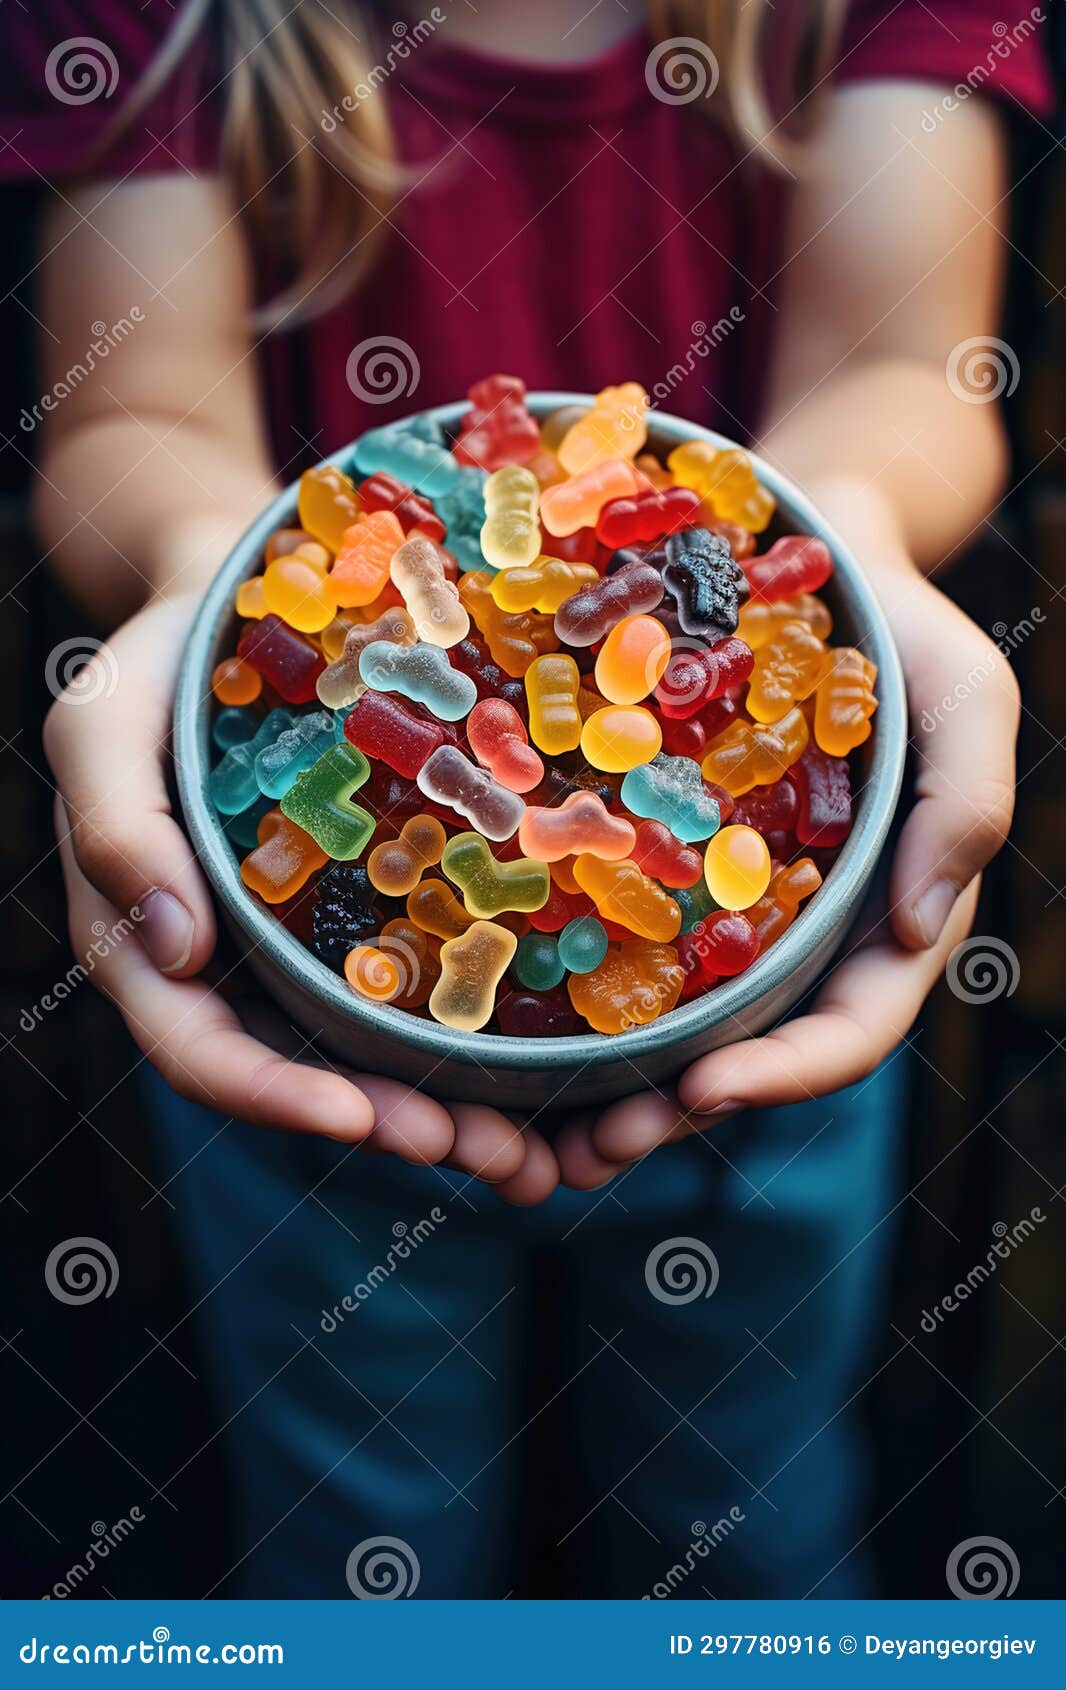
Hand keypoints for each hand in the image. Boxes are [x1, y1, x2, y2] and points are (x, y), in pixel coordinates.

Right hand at [44, 596, 560, 1203]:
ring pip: (373, 1050)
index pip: (203, 1049)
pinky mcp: (373, 909)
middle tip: (487, 1156)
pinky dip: (479, 1031)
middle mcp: (232, 964)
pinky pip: (422, 981)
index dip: (277, 1097)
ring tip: (539, 1144)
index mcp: (151, 943)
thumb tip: (174, 951)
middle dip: (393, 1126)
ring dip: (450, 1109)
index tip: (362, 1119)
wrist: (242, 600)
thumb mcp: (104, 721)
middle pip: (304, 1075)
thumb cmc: (162, 660)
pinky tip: (560, 1051)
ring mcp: (304, 943)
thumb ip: (116, 829)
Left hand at [553, 566, 1017, 1181]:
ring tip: (529, 1123)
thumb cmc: (900, 627)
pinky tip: (491, 1006)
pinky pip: (610, 930)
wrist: (803, 556)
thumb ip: (966, 804)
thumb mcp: (968, 694)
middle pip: (747, 1047)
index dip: (784, 1075)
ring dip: (606, 1080)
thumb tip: (921, 933)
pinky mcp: (654, 859)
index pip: (849, 1027)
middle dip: (674, 1108)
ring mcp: (722, 903)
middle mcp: (798, 931)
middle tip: (590, 1149)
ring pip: (671, 1015)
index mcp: (881, 917)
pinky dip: (564, 981)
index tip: (702, 1092)